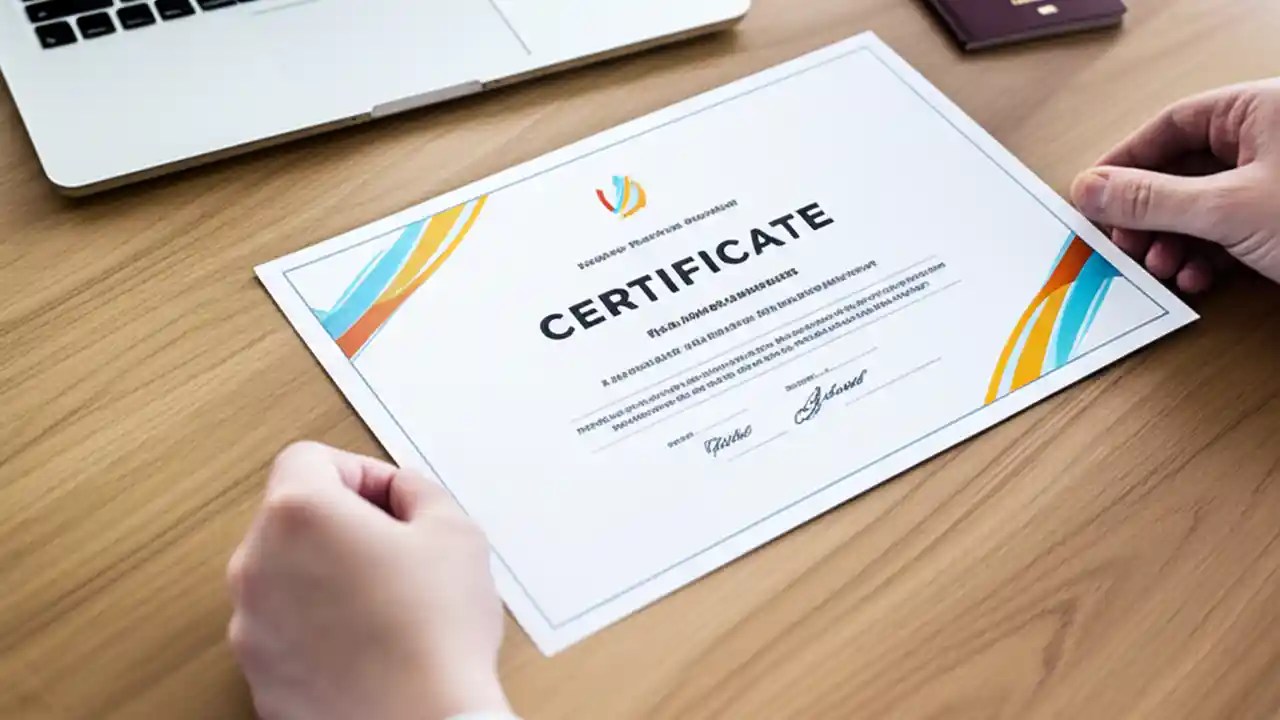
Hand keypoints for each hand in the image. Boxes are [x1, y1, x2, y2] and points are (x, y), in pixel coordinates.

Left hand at [227, 442, 509, 719]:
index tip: (391, 501)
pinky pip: (284, 628)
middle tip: (399, 550)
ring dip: (328, 575)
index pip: (310, 458)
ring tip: (389, 602)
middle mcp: (258, 564)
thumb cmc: (436, 639)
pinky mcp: (258, 673)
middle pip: (292, 515)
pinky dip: (318, 626)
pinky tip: (370, 641)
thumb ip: (419, 491)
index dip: (361, 472)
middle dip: (344, 524)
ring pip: (286, 573)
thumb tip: (403, 494)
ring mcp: (251, 624)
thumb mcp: (455, 531)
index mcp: (300, 514)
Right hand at [1070, 78, 1279, 292]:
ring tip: (1161, 267)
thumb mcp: (1229, 208)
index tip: (1093, 195)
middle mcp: (1267, 139)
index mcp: (1260, 110)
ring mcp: (1275, 182)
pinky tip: (1194, 278)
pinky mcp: (1279, 221)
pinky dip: (1204, 258)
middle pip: (1181, 171)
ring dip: (1172, 243)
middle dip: (1149, 216)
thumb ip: (1153, 199)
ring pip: (1200, 208)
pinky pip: (1227, 233)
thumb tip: (1091, 190)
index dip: (1126, 162)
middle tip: (1125, 243)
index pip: (1172, 125)